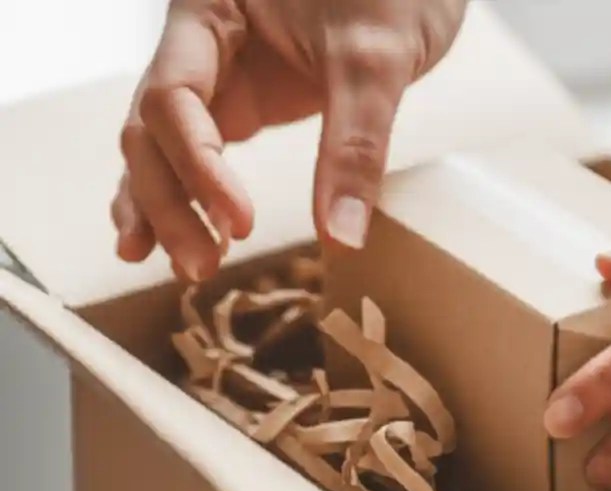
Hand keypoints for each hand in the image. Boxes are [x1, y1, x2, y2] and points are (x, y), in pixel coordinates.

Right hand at [112, 0, 466, 280]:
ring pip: (166, 145)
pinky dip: (189, 193)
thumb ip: (356, 143)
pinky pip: (201, 148)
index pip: (175, 98)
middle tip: (202, 267)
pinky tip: (176, 241)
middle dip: (169, 201)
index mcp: (207, 8)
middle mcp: (198, 40)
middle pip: (155, 129)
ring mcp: (219, 71)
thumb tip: (342, 238)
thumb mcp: (379, 59)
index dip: (198, 168)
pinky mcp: (248, 97)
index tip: (241, 223)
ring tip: (182, 268)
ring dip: (167, 206)